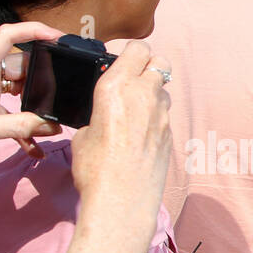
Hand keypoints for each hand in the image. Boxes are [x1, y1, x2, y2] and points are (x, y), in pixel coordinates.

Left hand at [0, 21, 64, 174]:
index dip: (33, 30)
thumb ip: (20, 127)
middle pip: (17, 63)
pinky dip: (21, 124)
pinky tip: (34, 145)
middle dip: (39, 76)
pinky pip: (9, 109)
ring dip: (32, 104)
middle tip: (59, 92)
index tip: (57, 37)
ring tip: (49, 122)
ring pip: (16, 86)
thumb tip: (52, 126)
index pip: (6, 36)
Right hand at [70, 41, 172, 243]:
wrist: (121, 204)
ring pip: (164, 90)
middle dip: (148, 66)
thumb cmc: (94, 170)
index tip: (122, 62)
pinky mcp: (171, 135)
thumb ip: (97, 115)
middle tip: (133, 81)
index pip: (137, 49)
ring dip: (153, 94)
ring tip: (134, 113)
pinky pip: (165, 117)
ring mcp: (162, 116)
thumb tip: (103, 118)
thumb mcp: (82, 135)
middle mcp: (144, 95)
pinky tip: (140, 138)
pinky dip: (155, 120)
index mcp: (117, 87)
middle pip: (160, 62)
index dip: (131, 53)